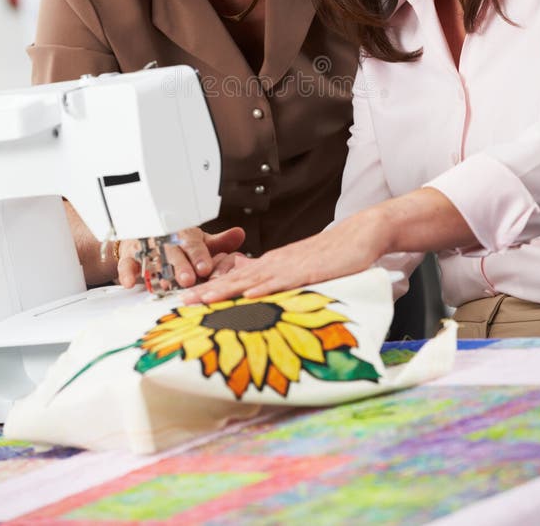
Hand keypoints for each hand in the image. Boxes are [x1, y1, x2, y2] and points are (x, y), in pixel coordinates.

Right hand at [116, 226, 245, 288]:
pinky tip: (130, 282)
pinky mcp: (131, 257)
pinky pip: (128, 264)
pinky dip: (127, 272)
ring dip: (158, 273)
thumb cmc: (177, 243)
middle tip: (188, 279)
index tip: (206, 267)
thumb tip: (240, 234)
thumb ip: (219, 243)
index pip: (193, 244)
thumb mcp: (199, 242)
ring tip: (165, 285)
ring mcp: (148, 249)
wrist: (144, 239)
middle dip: (181, 266)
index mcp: (185, 236)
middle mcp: (167, 241)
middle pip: (174, 253)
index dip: (199, 256)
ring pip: (153, 260)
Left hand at [181, 212, 383, 302]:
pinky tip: (247, 294)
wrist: (358, 236)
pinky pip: (281, 280)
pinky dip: (263, 287)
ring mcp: (289, 266)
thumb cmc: (332, 256)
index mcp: (272, 264)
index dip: (210, 288)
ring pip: (251, 279)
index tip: (188, 299)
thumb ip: (281, 281)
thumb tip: (261, 295)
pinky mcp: (307, 271)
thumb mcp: (300, 270)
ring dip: (225, 290)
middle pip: (234, 278)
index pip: (234, 278)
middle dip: (207, 290)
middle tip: (182, 302)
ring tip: (203, 300)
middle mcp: (274, 263)